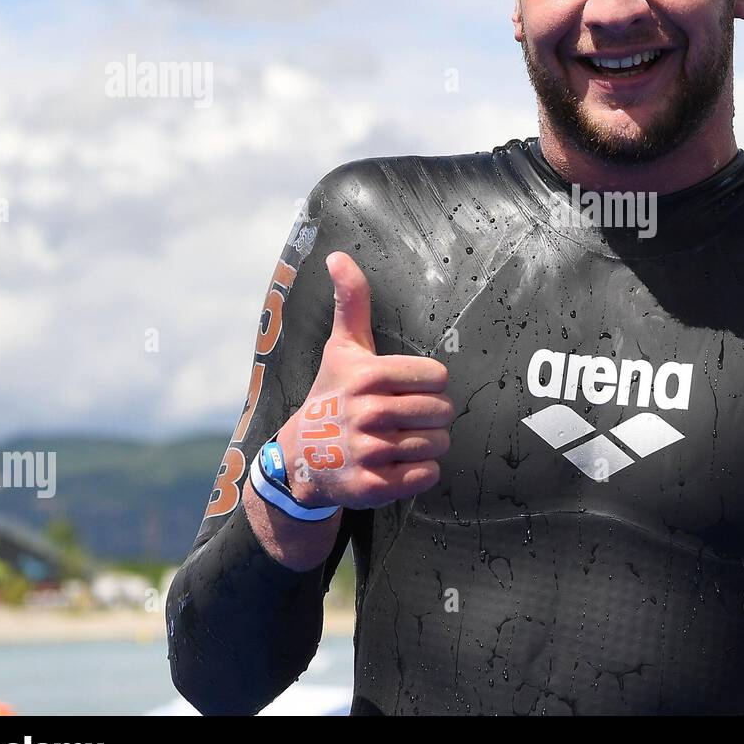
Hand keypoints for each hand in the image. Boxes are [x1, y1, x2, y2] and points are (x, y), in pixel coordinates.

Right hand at [277, 251, 451, 509]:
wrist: (302, 457)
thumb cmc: (332, 394)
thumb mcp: (342, 348)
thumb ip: (352, 302)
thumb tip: (338, 256)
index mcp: (368, 376)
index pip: (438, 377)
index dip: (429, 384)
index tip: (406, 388)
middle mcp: (366, 413)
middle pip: (442, 412)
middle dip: (431, 415)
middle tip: (405, 417)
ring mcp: (367, 452)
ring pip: (438, 444)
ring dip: (427, 443)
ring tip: (401, 439)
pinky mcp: (371, 487)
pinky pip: (427, 476)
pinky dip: (421, 472)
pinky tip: (398, 463)